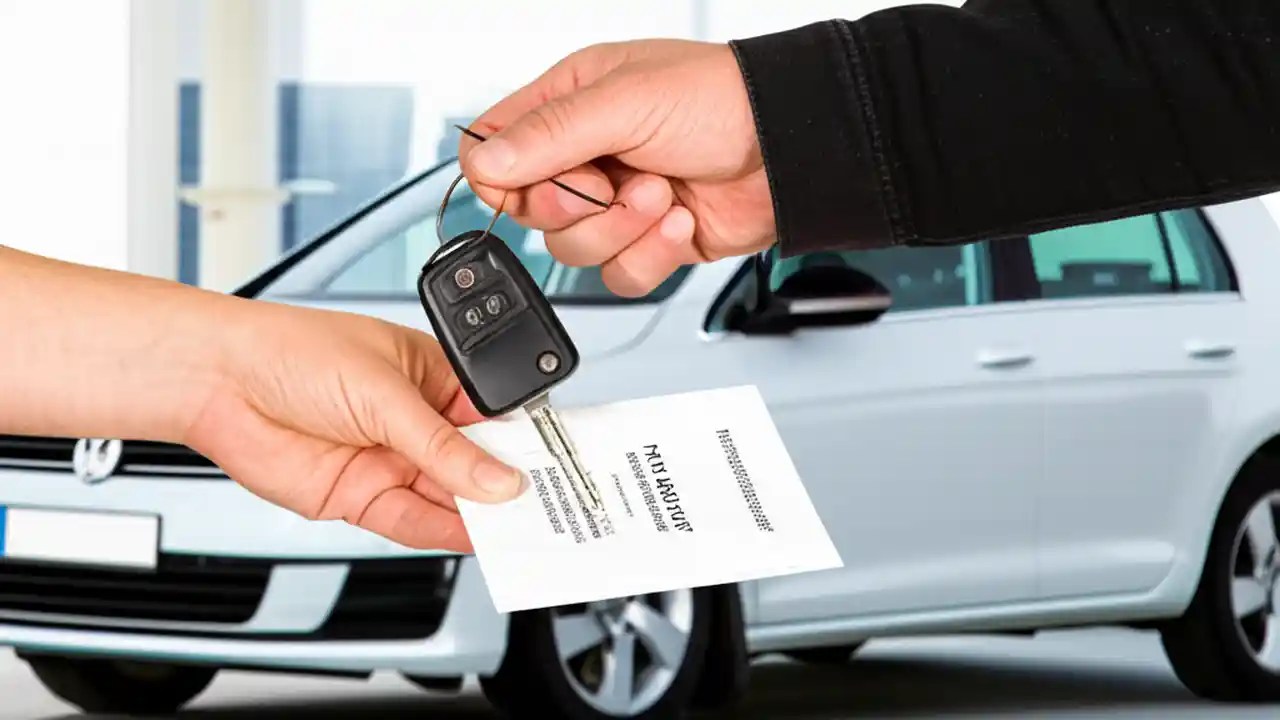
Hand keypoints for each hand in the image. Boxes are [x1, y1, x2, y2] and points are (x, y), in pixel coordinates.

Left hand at [183, 302, 522, 553]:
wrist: (217, 382)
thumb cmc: (289, 351)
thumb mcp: (384, 391)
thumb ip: (443, 446)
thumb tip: (498, 477)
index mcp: (430, 376)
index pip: (492, 416)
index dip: (522, 443)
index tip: (553, 468)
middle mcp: (412, 421)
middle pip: (475, 463)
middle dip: (506, 486)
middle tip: (543, 508)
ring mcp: (388, 460)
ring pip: (447, 498)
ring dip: (479, 516)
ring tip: (514, 530)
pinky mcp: (362, 496)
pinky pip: (411, 522)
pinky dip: (442, 533)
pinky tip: (470, 538)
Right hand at [459, 39, 774, 296]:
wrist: (792, 150)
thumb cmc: (724, 100)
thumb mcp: (626, 102)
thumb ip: (551, 135)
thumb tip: (487, 162)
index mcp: (569, 103)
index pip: (495, 153)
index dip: (507, 179)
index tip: (546, 177)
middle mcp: (587, 154)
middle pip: (532, 211)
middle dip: (579, 205)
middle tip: (615, 181)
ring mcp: (617, 202)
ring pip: (575, 250)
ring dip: (623, 228)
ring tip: (663, 193)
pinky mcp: (647, 241)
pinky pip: (619, 275)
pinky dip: (651, 255)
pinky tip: (680, 220)